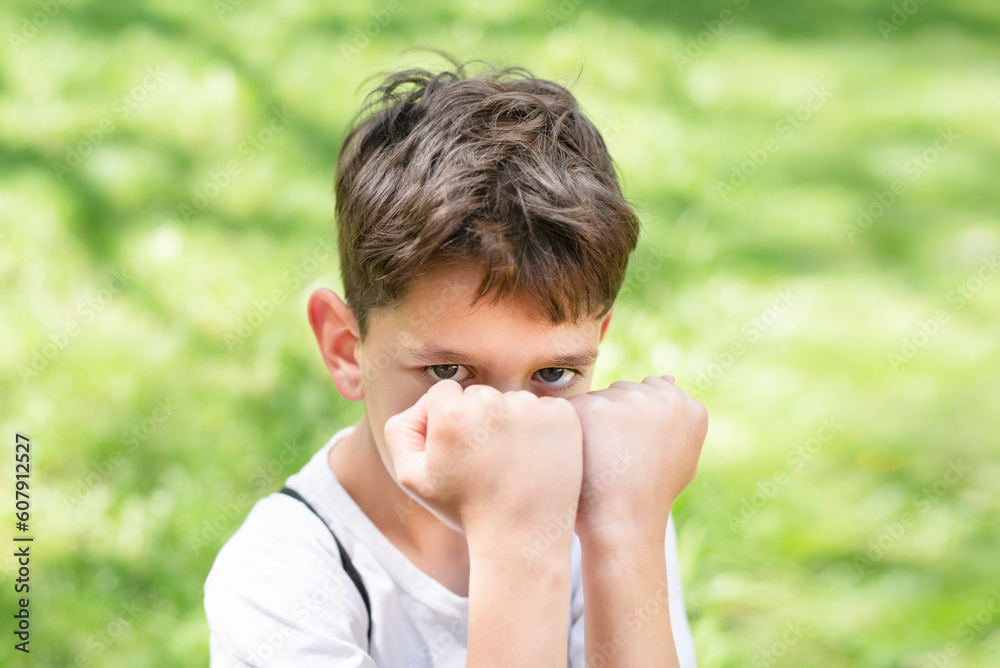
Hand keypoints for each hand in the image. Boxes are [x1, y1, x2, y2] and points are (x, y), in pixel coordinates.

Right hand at [383, 380, 583, 552]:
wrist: (522, 538)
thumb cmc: (464, 508)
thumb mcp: (411, 477)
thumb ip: (401, 430)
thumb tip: (424, 403)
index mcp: (453, 412)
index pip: (443, 394)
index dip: (445, 423)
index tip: (457, 453)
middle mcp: (493, 401)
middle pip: (478, 395)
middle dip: (477, 420)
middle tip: (484, 462)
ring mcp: (532, 407)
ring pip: (510, 402)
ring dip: (509, 423)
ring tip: (510, 464)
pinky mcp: (563, 416)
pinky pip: (542, 409)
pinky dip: (539, 428)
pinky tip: (532, 459)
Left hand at [567, 374, 707, 544]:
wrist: (623, 526)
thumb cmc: (651, 497)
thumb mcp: (681, 459)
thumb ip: (678, 418)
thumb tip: (666, 377)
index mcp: (690, 408)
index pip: (649, 393)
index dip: (633, 424)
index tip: (631, 452)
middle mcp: (663, 398)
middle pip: (622, 392)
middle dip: (612, 417)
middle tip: (612, 458)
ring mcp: (629, 401)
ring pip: (596, 398)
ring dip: (590, 421)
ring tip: (597, 459)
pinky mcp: (593, 408)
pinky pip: (572, 408)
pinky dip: (569, 430)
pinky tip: (577, 455)